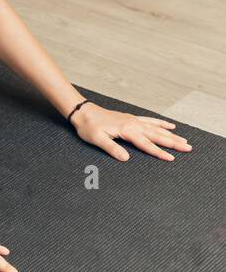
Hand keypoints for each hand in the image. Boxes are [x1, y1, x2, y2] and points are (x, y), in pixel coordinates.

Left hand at [70, 102, 192, 160]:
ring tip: (184, 140)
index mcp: (127, 130)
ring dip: (170, 134)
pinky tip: (169, 125)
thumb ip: (112, 149)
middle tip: (188, 148)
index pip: (147, 144)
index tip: (172, 158)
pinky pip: (150, 121)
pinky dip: (161, 123)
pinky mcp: (131, 119)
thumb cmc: (89, 127)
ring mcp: (133, 120)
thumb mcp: (98, 139)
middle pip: (157, 135)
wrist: (83, 112)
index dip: (159, 152)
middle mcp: (133, 124)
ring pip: (156, 128)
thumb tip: (126, 159)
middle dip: (173, 142)